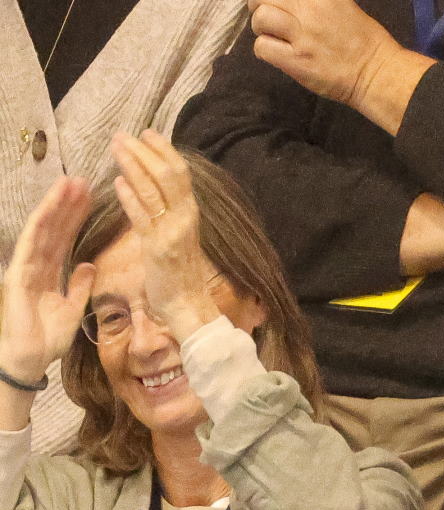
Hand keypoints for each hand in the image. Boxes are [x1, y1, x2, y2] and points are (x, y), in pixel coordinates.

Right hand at [0, 177, 92, 422]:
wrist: (30, 359)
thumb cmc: (48, 339)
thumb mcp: (72, 309)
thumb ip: (79, 286)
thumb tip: (87, 266)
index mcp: (48, 273)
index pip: (64, 239)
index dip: (75, 218)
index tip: (90, 198)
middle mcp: (36, 265)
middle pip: (54, 229)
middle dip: (68, 205)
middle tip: (83, 180)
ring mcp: (25, 266)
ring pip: (42, 229)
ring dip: (56, 205)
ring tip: (71, 182)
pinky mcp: (18, 273)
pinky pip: (32, 243)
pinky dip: (42, 223)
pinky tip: (52, 206)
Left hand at [110, 131, 218, 343]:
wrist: (188, 304)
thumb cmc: (179, 271)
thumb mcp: (177, 234)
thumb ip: (167, 210)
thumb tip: (151, 184)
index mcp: (190, 213)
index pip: (180, 173)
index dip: (164, 150)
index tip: (146, 133)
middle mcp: (185, 218)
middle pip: (169, 175)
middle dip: (145, 152)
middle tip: (123, 135)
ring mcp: (173, 232)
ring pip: (154, 192)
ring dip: (133, 166)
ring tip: (116, 148)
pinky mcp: (158, 248)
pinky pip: (144, 218)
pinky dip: (131, 198)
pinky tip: (117, 182)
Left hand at [249, 0, 422, 116]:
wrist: (378, 74)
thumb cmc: (365, 42)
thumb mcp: (342, 6)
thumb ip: (314, 3)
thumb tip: (291, 3)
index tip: (277, 6)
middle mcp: (309, 10)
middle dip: (260, 7)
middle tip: (270, 20)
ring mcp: (302, 36)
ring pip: (260, 19)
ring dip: (262, 29)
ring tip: (274, 37)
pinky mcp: (296, 61)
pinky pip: (262, 48)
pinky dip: (265, 50)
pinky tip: (279, 54)